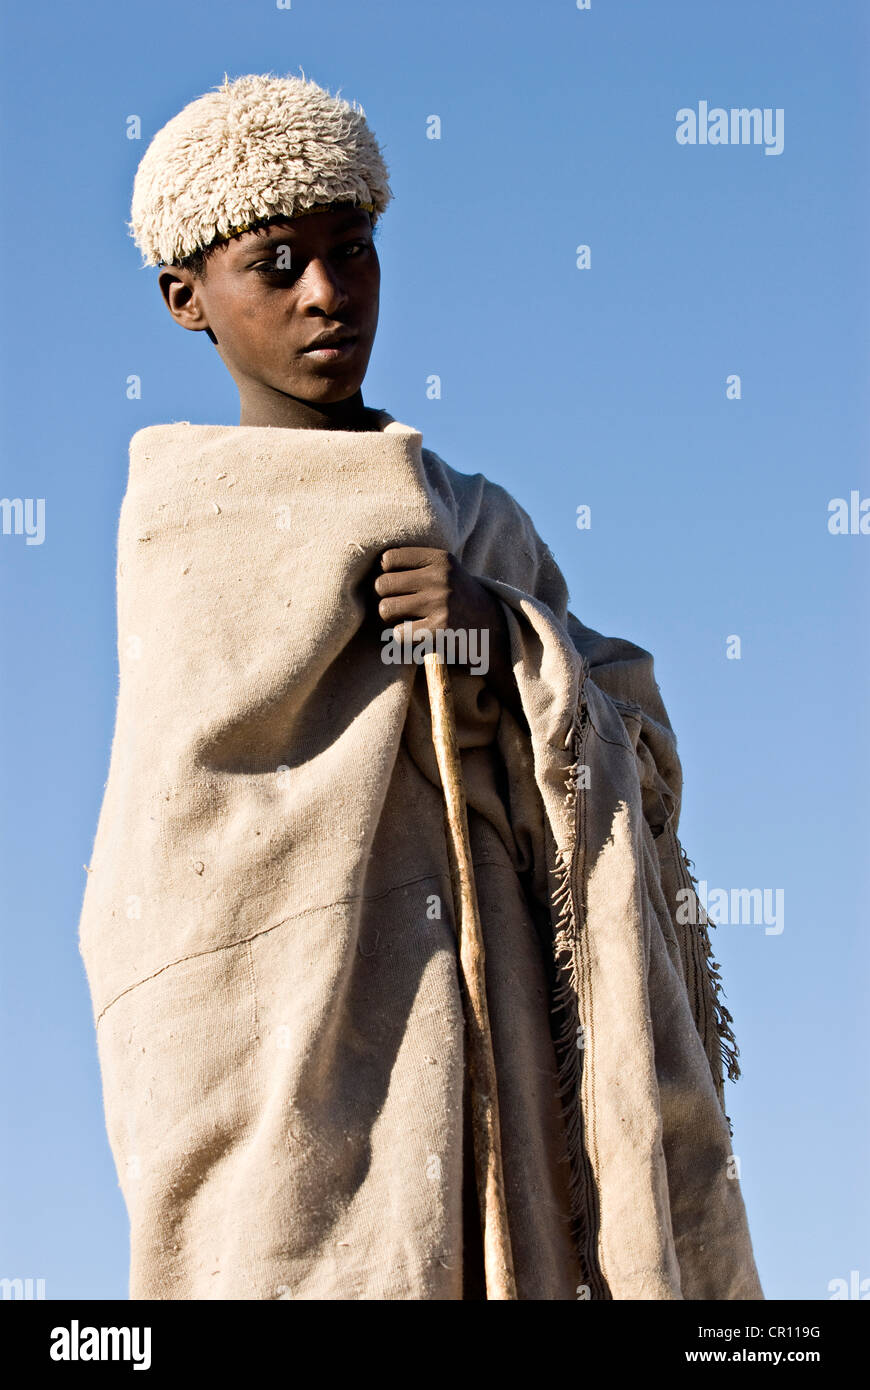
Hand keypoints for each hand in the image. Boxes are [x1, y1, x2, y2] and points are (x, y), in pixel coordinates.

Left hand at [372, 547, 522, 716]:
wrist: (496, 632)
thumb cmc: (461, 601)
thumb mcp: (447, 573)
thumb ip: (416, 566)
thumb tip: (372, 569)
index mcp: (440, 558)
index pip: (388, 559)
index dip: (386, 575)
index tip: (397, 587)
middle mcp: (440, 578)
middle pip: (382, 585)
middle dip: (385, 599)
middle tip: (400, 608)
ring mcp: (440, 604)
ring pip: (385, 609)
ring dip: (390, 620)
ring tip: (406, 622)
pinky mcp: (440, 631)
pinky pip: (398, 634)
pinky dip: (401, 638)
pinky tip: (416, 637)